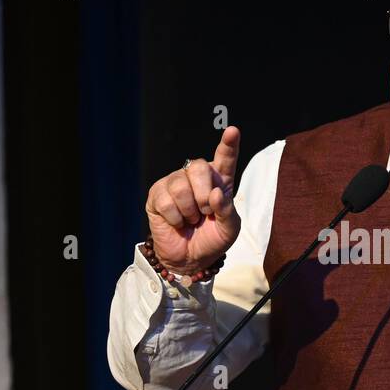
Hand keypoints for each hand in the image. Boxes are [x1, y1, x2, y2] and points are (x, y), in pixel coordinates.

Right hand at [144, 126, 241, 273]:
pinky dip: (175, 218)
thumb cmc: (212, 239)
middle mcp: (196, 176)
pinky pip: (166, 202)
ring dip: (189, 211)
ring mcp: (174, 183)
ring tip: (190, 219)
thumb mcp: (229, 229)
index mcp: (219, 180)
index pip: (225, 158)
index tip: (232, 131)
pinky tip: (177, 222)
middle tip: (205, 212)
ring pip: (181, 187)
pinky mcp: (157, 195)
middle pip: (199, 168)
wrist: (190, 258)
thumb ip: (228, 211)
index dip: (228, 145)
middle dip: (204, 195)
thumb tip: (215, 193)